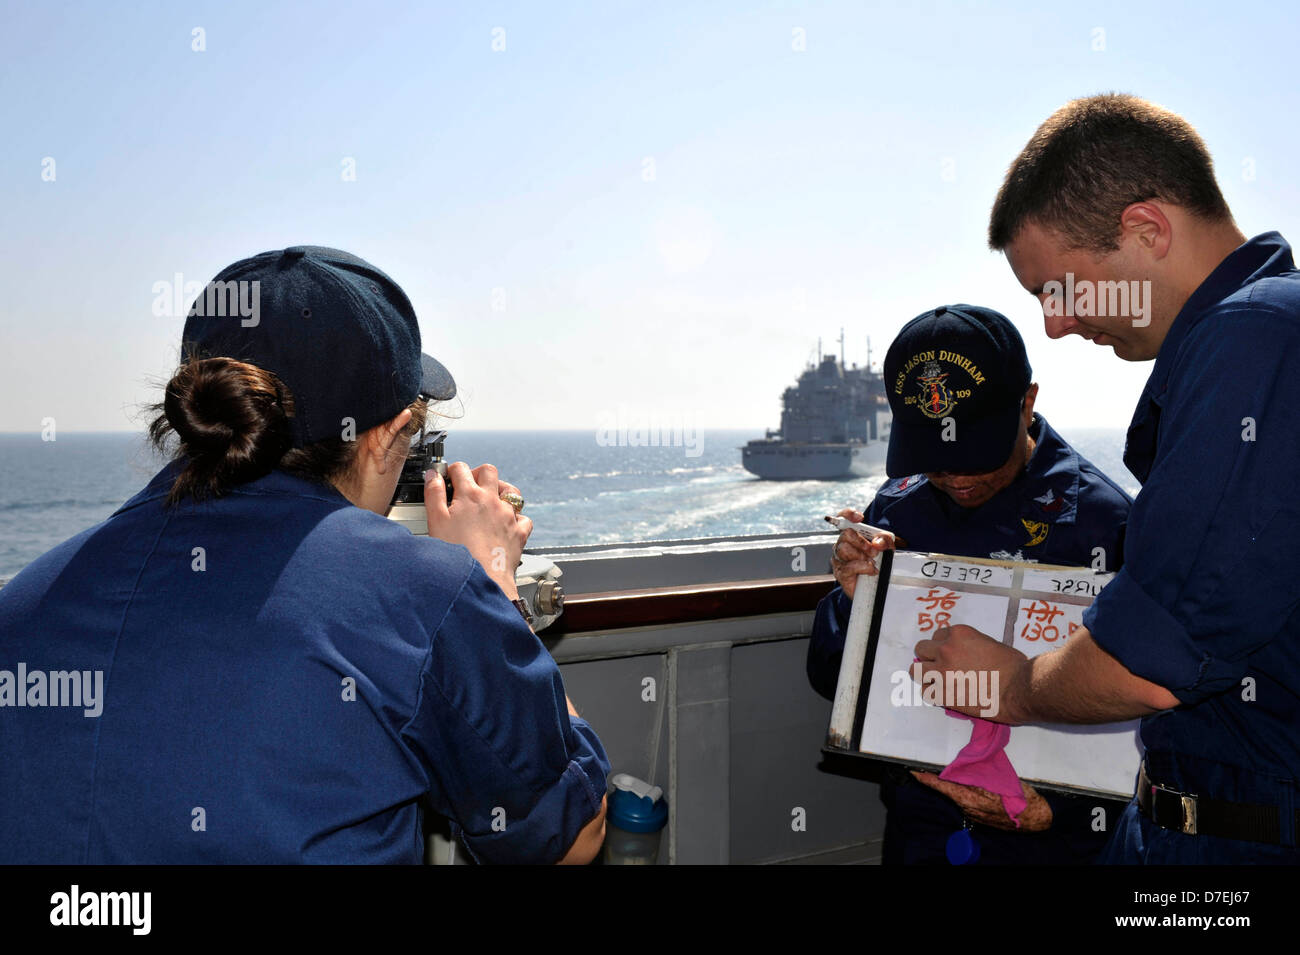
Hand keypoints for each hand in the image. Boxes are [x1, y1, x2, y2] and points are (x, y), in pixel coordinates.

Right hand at [423, 462, 531, 600]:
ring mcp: (508, 516)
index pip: (461, 469)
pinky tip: (508, 522)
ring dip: (501, 490)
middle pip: (489, 472)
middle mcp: (493, 501)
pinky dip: (516, 517)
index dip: (452, 470)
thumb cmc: (457, 553)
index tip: (448, 476)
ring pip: (511, 491)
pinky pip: (523, 518)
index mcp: (470, 495)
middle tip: (469, 483)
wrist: (482, 578)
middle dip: (478, 473)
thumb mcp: (436, 521)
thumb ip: (434, 494)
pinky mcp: (519, 533)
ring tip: (491, 497)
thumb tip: (433, 476)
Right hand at [829, 508, 895, 598]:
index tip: (859, 518)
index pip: (843, 519)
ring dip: (861, 555)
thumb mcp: (886, 548)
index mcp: (851, 536)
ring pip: (844, 550)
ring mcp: (839, 558)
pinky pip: (848, 566)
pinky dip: (863, 568)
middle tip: (873, 551)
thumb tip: (878, 542)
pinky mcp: (840, 572)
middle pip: (845, 534)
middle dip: (862, 542)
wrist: (873, 587)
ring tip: (872, 562)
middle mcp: (842, 544)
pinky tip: (871, 570)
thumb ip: (885, 541)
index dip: (848, 514)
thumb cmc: (876, 563)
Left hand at [911, 771, 1052, 831]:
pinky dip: (962, 792)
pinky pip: (966, 801)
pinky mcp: (980, 816)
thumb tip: (962, 769)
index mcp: (973, 800)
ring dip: (951, 785)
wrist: (1037, 819)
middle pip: (948, 791)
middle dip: (937, 780)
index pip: (945, 788)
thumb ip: (979, 777)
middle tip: (925, 768)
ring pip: (957, 795)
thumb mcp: (1000, 783)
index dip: (928, 780)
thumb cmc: (1022, 799)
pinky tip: (966, 784)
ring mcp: (974, 814)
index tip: (915, 772)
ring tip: (946, 772)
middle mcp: (970, 808)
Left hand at [912, 624, 1029, 722]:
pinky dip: (933, 694)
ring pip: (915, 671)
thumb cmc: (1014, 666)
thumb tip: (966, 654)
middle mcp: (946, 650)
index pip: (937, 636)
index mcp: (958, 634)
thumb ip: (971, 646)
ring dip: (924, 675)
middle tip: (940, 666)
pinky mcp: (943, 694)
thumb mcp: (991, 644)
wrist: (1019, 689)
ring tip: (934, 681)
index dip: (943, 646)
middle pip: (922, 649)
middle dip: (929, 657)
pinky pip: (926, 693)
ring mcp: (942, 672)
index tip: (949, 655)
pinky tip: (943, 695)